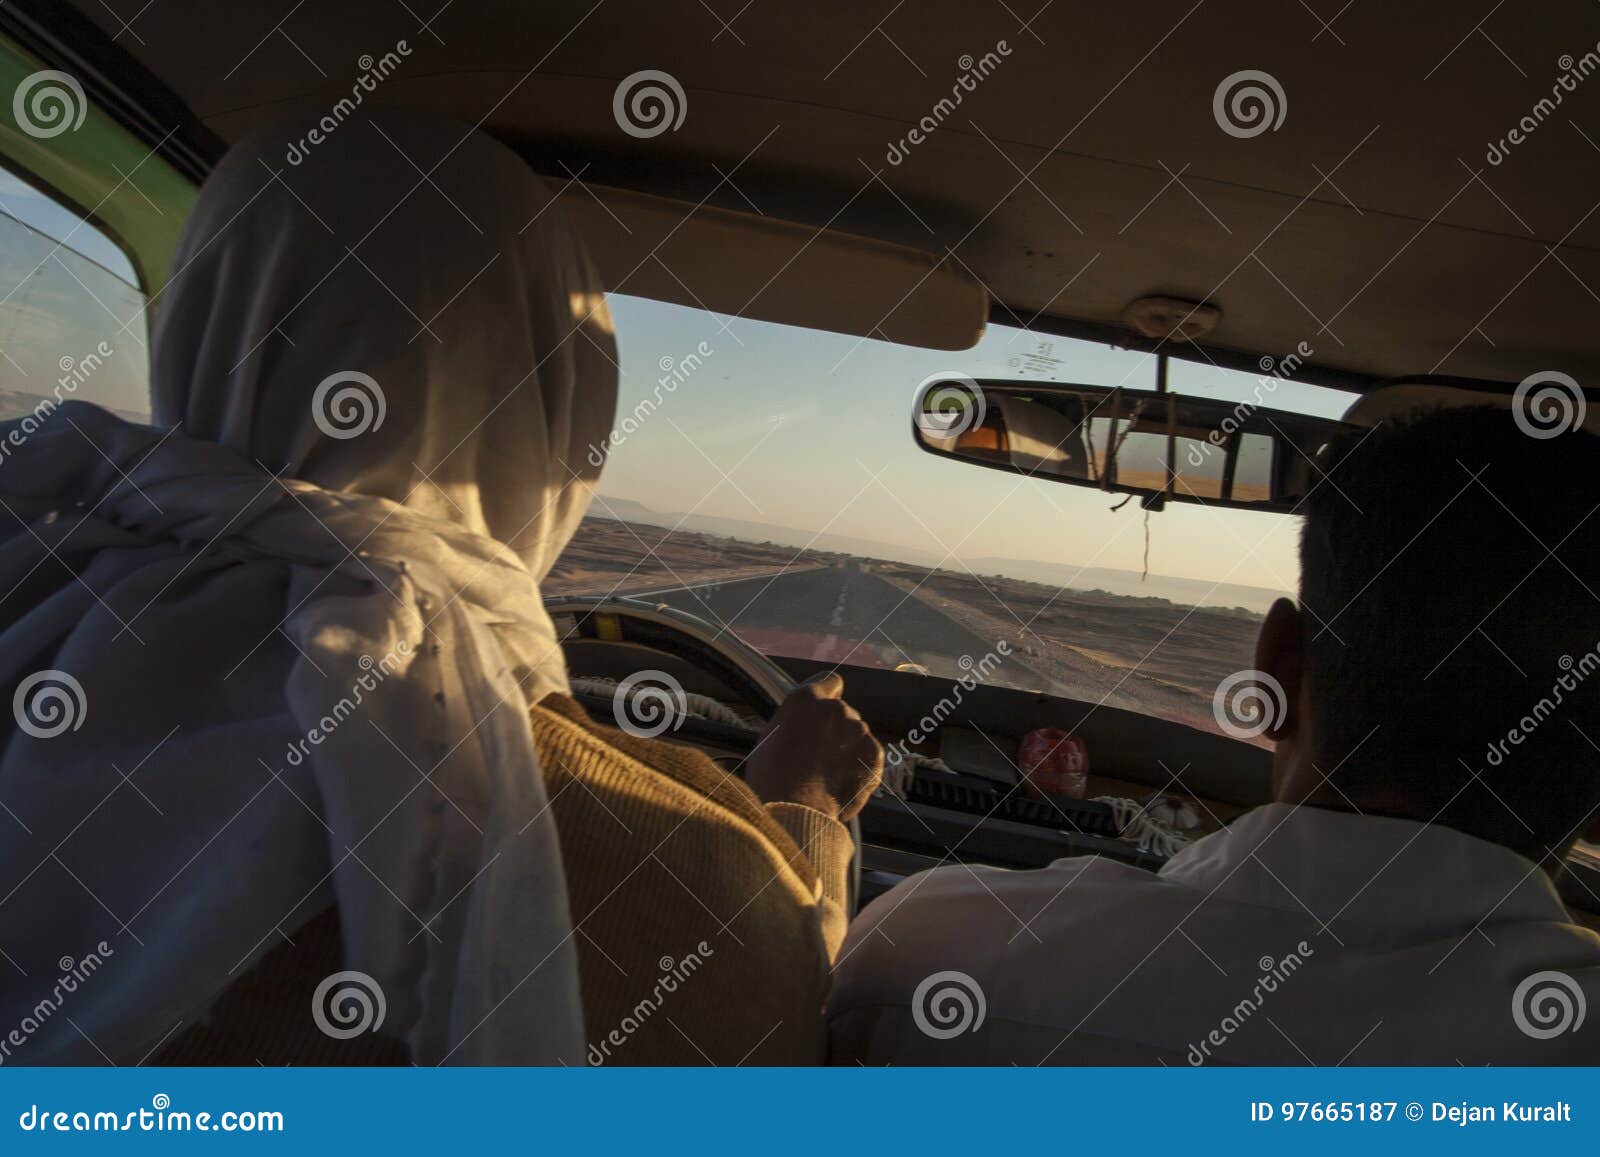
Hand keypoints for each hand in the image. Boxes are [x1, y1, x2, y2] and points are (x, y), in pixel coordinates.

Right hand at [743, 672, 882, 820]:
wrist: (793, 809)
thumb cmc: (773, 776)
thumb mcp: (771, 736)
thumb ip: (794, 720)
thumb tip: (801, 724)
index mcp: (807, 698)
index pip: (831, 682)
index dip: (828, 697)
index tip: (824, 712)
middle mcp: (836, 708)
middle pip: (843, 713)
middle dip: (835, 729)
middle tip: (820, 754)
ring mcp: (857, 730)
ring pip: (857, 735)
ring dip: (848, 748)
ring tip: (829, 774)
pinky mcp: (874, 754)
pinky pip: (869, 756)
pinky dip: (861, 767)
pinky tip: (842, 782)